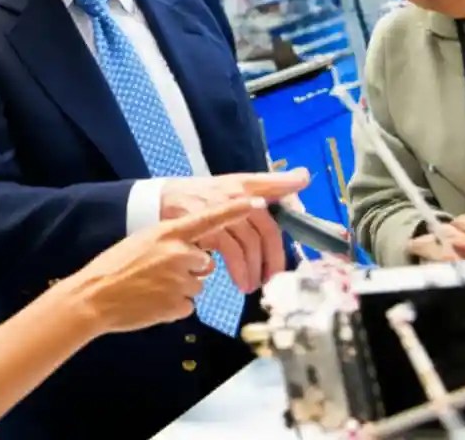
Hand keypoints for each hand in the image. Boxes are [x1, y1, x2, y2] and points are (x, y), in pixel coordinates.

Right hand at [62, 198, 262, 333]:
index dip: (234, 210)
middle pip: (204, 262)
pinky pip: (188, 305)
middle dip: (190, 269)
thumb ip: (172, 242)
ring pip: (197, 285)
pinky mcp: (180, 305)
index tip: (258, 201)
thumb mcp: (143, 242)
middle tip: (158, 274)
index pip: (208, 218)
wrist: (94, 296)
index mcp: (168, 233)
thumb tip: (197, 254)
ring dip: (180, 289)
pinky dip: (174, 306)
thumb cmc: (115, 267)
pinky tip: (153, 303)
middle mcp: (179, 253)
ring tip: (151, 289)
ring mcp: (180, 280)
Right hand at [159, 170, 310, 292]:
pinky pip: (230, 253)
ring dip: (255, 269)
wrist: (158, 201)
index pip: (270, 184)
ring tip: (253, 285)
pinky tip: (239, 282)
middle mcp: (233, 194)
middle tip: (274, 278)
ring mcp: (219, 210)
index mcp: (241, 184)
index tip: (306, 196)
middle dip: (274, 257)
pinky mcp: (204, 228)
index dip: (288, 187)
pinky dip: (238, 271)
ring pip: (249, 243)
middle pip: (265, 227)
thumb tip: (301, 179)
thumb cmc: (198, 197)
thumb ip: (264, 188)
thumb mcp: (229, 187)